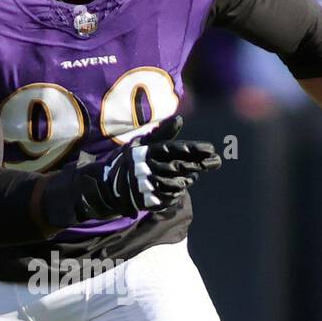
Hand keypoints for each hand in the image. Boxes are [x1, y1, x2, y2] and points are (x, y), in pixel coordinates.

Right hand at [74, 114, 221, 220]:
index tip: (211, 149)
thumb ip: (161, 134)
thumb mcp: (139, 144)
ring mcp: (146, 186)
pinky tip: (181, 186)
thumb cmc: (126, 163)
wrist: (105, 189)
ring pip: (177, 183)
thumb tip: (179, 119)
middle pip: (179, 166)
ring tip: (194, 174)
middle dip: (199, 164)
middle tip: (216, 162)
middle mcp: (145, 169)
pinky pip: (170, 197)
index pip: (173, 149)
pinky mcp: (146, 201)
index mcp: (144, 153)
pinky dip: (178, 192)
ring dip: (189, 178)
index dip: (193, 149)